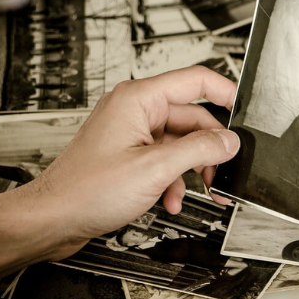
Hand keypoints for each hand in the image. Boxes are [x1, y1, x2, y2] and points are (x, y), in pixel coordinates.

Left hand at [30, 66, 239, 255]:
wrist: (54, 218)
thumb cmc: (86, 190)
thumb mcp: (155, 169)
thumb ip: (199, 150)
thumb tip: (228, 141)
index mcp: (138, 99)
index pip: (195, 80)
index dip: (225, 92)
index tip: (245, 109)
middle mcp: (133, 110)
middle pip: (191, 118)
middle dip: (209, 148)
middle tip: (222, 174)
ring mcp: (129, 133)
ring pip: (179, 143)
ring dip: (190, 170)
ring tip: (199, 193)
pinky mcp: (126, 155)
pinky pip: (162, 159)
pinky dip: (172, 180)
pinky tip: (169, 200)